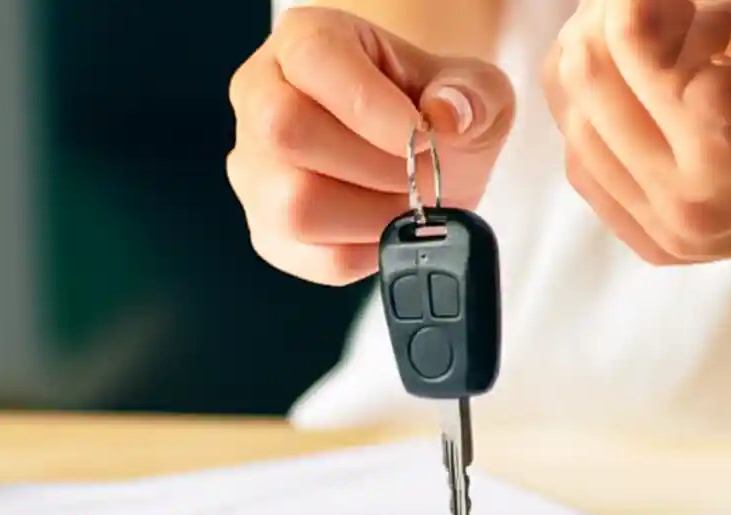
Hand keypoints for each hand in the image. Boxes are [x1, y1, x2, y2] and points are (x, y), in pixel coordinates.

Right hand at [227, 6, 514, 284]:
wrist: (421, 154)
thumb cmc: (433, 109)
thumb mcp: (474, 87)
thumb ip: (474, 94)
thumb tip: (448, 116)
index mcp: (305, 40)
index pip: (314, 61)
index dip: (371, 106)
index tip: (420, 135)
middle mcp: (261, 98)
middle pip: (286, 133)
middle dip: (376, 166)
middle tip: (421, 171)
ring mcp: (256, 171)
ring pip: (294, 207)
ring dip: (375, 216)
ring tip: (410, 201)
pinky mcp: (270, 234)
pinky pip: (317, 259)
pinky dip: (372, 251)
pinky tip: (391, 225)